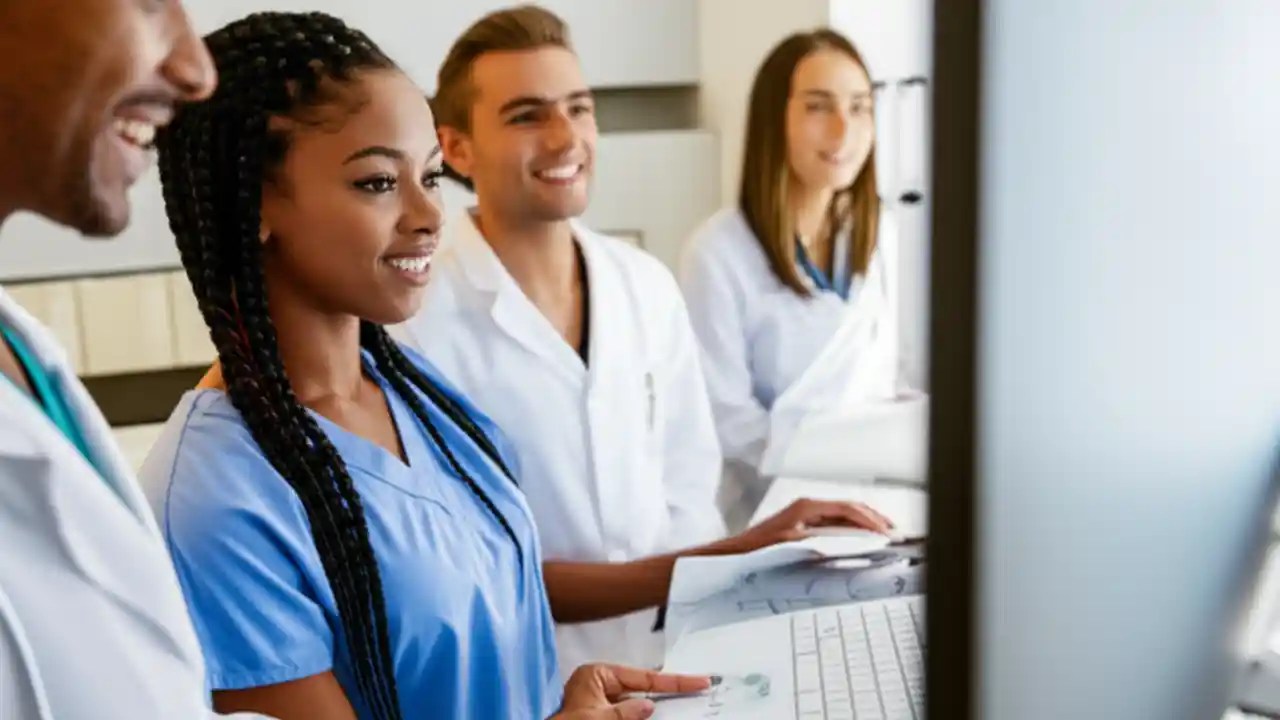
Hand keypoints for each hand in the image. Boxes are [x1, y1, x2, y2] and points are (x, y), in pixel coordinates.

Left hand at [551, 664, 713, 719]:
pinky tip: (657, 714)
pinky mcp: (599, 714)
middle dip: (666, 690)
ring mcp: (598, 700)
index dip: (673, 681)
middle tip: (697, 688)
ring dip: (655, 705)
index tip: (699, 681)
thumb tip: (649, 706)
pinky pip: (626, 712)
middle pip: (641, 686)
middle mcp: (598, 683)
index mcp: (597, 674)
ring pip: (635, 702)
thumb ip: (628, 712)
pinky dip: (641, 715)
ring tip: (682, 701)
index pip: (643, 676)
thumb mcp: (600, 719)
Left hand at [719, 498, 894, 554]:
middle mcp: (810, 505)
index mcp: (808, 507)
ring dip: (865, 521)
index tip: (885, 532)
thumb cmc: (760, 546)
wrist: (739, 550)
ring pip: (844, 513)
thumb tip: (849, 533)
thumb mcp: (793, 542)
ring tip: (885, 531)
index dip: (869, 520)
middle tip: (893, 531)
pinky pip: (836, 520)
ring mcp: (809, 511)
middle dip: (873, 517)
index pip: (847, 509)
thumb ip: (822, 536)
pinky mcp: (807, 520)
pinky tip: (863, 534)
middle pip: (849, 507)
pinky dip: (853, 526)